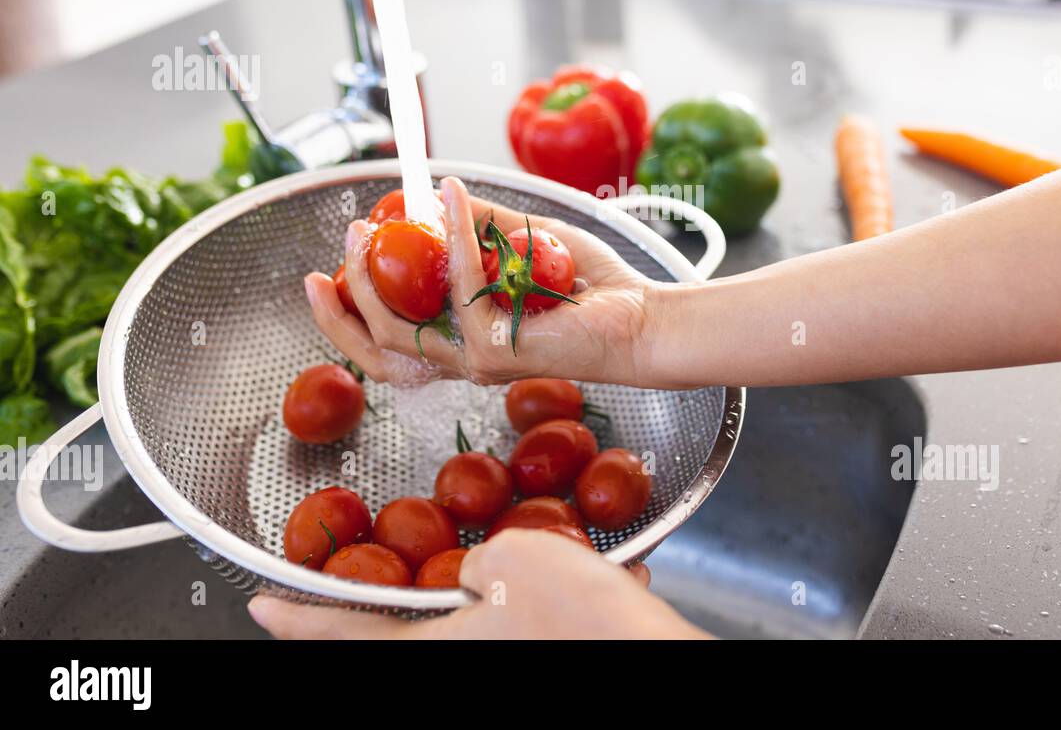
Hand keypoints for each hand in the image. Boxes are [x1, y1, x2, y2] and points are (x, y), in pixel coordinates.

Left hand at [248, 529, 710, 639]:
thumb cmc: (578, 620)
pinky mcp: (548, 651)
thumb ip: (478, 556)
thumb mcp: (514, 557)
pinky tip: (589, 570)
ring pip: (481, 618)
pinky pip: (531, 622)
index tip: (259, 602)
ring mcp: (506, 657)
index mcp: (431, 648)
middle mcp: (460, 661)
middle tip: (406, 555)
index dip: (294, 613)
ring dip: (499, 581)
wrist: (651, 656)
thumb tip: (479, 567)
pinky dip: (550, 592)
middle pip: (410, 626)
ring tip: (530, 550)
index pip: (341, 630)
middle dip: (409, 588)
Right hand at [303, 176, 661, 386]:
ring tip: (370, 227)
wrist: (643, 318)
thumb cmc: (591, 290)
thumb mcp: (526, 244)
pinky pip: (460, 288)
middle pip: (378, 353)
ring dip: (377, 276)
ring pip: (401, 332)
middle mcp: (464, 359)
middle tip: (328, 260)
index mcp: (462, 343)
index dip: (348, 316)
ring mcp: (479, 361)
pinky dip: (454, 237)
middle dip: (340, 312)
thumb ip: (482, 227)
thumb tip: (438, 198)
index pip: (389, 345)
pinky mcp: (500, 350)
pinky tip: (457, 199)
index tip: (327, 274)